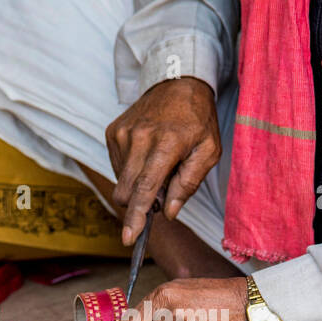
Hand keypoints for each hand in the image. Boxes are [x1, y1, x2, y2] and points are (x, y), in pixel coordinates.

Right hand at [105, 77, 219, 244]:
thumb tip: (167, 211)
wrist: (178, 81)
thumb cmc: (198, 119)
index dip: (136, 217)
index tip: (128, 239)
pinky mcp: (113, 131)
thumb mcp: (208, 150)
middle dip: (139, 203)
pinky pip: (117, 166)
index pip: (145, 189)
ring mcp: (122, 133)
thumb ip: (189, 183)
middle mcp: (138, 138)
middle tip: (162, 190)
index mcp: (165, 144)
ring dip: (137, 184)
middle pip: (126, 191)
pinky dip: (131, 170)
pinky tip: (147, 155)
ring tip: (158, 164)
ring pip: (121, 181)